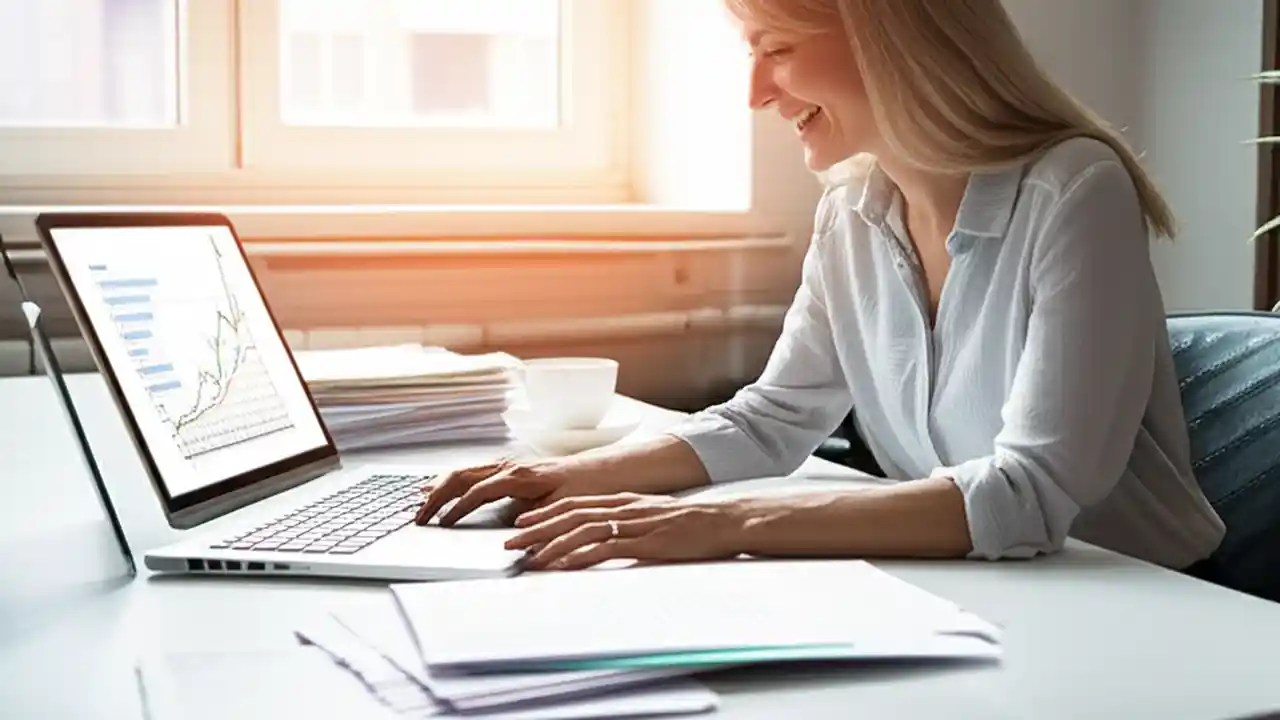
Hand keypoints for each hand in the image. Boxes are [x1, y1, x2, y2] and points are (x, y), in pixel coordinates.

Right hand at [415, 457, 587, 526]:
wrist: (604, 471)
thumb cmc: (586, 489)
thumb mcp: (562, 509)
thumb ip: (536, 522)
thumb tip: (512, 539)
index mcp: (519, 476)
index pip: (475, 492)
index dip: (455, 510)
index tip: (440, 526)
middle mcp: (509, 466)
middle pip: (460, 477)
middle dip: (435, 497)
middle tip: (417, 517)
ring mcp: (508, 465)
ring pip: (463, 471)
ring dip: (439, 487)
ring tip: (417, 502)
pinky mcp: (510, 468)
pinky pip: (473, 472)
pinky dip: (452, 481)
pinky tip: (440, 487)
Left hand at [504, 494, 747, 570]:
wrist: (724, 521)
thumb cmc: (694, 524)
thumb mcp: (655, 517)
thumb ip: (631, 522)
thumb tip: (609, 535)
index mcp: (625, 500)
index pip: (577, 503)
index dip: (546, 512)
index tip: (523, 522)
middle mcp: (624, 507)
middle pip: (570, 514)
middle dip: (537, 527)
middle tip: (512, 540)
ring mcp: (633, 523)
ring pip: (581, 529)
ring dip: (550, 543)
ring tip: (528, 556)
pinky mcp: (644, 542)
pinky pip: (603, 548)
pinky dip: (577, 556)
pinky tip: (561, 565)